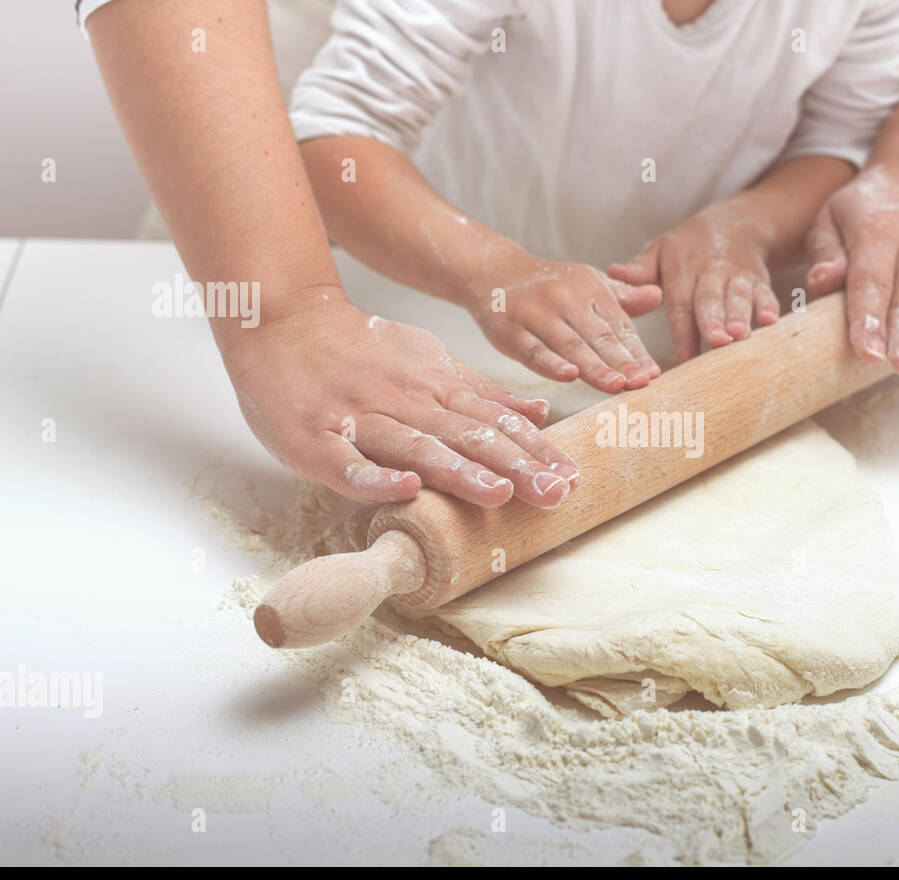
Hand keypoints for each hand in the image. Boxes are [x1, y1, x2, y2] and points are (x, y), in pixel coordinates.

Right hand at [217, 292, 580, 506]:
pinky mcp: (314, 439)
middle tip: (554, 493)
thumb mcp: (426, 358)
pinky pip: (347, 462)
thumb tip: (538, 411)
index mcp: (434, 386)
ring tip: (499, 495)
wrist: (281, 319)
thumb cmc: (357, 348)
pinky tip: (406, 490)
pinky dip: (376, 476)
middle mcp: (405, 401)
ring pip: (417, 446)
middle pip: (468, 436)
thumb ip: (479, 390)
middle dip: (515, 467)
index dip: (534, 450)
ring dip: (460, 472)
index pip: (495, 421)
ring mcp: (359, 419)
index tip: (571, 476)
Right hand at [465, 247, 661, 392]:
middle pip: (598, 337)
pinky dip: (551, 364)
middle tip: (642, 382)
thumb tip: (658, 296)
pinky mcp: (510, 331)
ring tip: (617, 385)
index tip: (652, 374)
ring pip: (570, 345)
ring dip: (594, 367)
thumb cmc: (549, 286)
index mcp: (589, 288)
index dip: (635, 351)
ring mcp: (536, 315)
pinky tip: (569, 376)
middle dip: (621, 362)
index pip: (618, 325)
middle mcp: (565, 299)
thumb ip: (622, 297)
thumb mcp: (588, 283)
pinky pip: (533, 350)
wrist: (494, 272)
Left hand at [609, 206, 782, 362]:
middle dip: (714, 320)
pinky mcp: (759, 278)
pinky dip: (769, 305)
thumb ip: (639, 268)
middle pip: (711, 299)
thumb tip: (612, 273)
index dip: (683, 330)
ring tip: (740, 335)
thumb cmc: (688, 247)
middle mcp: (710, 271)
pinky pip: (765, 292)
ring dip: (741, 315)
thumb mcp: (660, 250)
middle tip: (717, 341)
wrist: (734, 223)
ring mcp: (737, 274)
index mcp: (682, 267)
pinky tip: (770, 322)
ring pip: (738, 296)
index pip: (680, 302)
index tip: (684, 356)